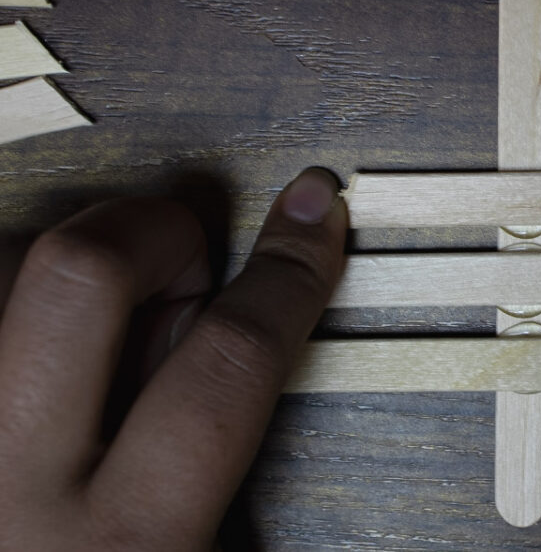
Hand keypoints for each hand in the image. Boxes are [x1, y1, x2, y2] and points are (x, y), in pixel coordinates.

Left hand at [0, 168, 346, 550]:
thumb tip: (234, 358)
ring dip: (51, 257)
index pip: (227, 364)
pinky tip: (19, 338)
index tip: (306, 225)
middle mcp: (4, 491)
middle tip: (180, 249)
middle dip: (153, 228)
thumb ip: (222, 495)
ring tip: (83, 304)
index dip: (286, 274)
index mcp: (120, 546)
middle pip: (81, 277)